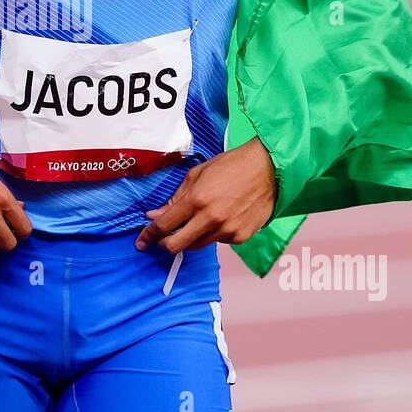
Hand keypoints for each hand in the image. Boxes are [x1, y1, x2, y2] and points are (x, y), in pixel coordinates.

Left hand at [134, 138, 276, 254]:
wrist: (269, 169)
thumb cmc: (231, 166)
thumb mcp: (197, 175)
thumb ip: (176, 198)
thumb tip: (156, 214)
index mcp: (196, 200)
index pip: (164, 225)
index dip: (149, 235)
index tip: (142, 241)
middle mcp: (210, 219)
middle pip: (177, 245)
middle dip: (164, 245)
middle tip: (161, 241)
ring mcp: (227, 231)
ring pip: (198, 245)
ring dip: (190, 237)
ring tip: (198, 220)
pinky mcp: (240, 237)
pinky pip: (218, 241)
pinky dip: (213, 233)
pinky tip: (222, 217)